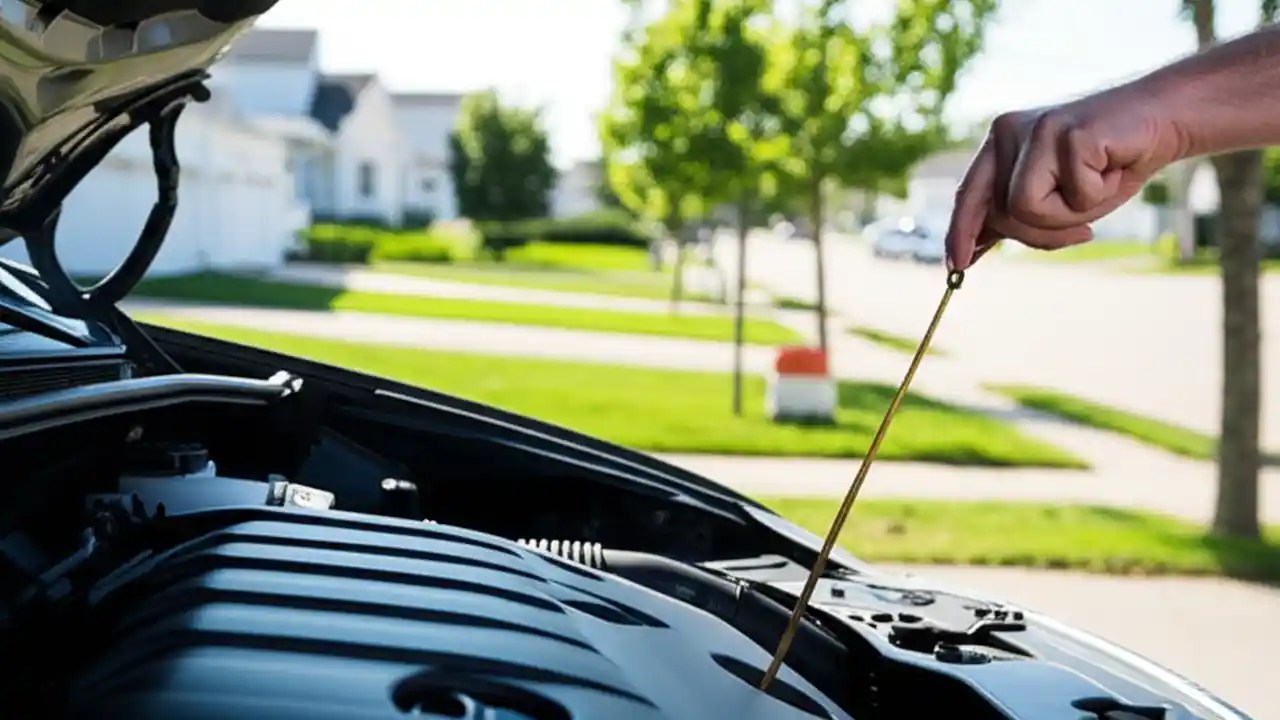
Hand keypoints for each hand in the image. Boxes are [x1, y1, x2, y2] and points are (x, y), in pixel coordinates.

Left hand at [946, 92, 1182, 269]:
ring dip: (1071, 215)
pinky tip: (1114, 166)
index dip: (959, 232)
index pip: (967, 194)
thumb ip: (1017, 215)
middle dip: (1042, 234)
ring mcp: (1035, 129)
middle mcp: (1008, 131)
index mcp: (999, 143)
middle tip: (1083, 227)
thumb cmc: (1109, 163)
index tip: (956, 265)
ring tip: (1098, 184)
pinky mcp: (1066, 132)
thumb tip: (972, 248)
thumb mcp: (1057, 197)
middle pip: (1001, 215)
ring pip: (1027, 209)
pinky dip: (1100, 194)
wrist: (1163, 118)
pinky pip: (1073, 195)